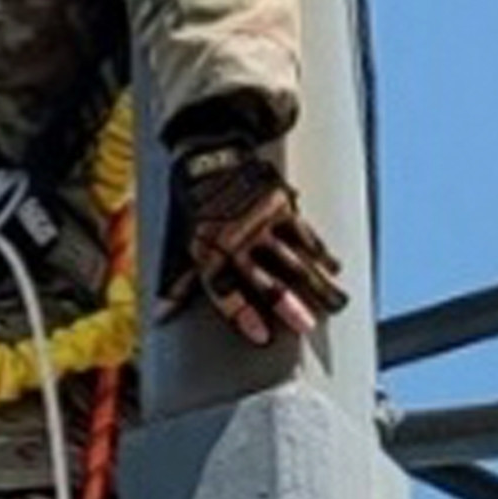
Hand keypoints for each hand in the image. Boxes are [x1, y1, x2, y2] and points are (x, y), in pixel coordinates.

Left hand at [160, 141, 347, 347]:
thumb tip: (160, 317)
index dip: (243, 317)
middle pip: (267, 282)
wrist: (210, 160)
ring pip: (294, 261)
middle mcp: (236, 243)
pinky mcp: (280, 206)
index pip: (226, 294)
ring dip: (317, 284)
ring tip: (337, 303)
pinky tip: (334, 268)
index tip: (262, 338)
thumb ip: (178, 286)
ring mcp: (261, 224)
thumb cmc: (195, 210)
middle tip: (308, 326)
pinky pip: (304, 235)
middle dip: (289, 307)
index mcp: (210, 256)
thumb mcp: (183, 246)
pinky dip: (320, 253)